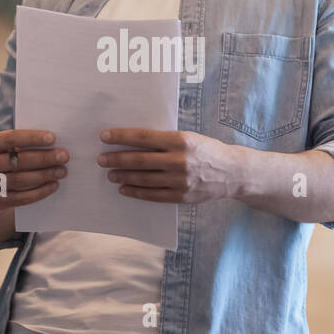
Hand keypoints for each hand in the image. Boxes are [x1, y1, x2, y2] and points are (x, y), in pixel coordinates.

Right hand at [0, 128, 67, 215]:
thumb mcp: (0, 149)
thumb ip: (19, 143)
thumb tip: (52, 143)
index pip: (11, 138)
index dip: (33, 138)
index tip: (53, 138)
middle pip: (19, 160)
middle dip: (45, 158)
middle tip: (64, 156)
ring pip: (22, 180)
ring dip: (46, 175)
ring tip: (62, 171)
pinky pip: (23, 197)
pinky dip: (41, 191)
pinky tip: (53, 185)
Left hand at [98, 128, 239, 203]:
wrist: (232, 172)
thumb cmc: (207, 150)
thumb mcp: (189, 137)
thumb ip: (164, 140)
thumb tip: (133, 139)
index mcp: (181, 140)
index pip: (144, 137)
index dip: (122, 137)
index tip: (104, 137)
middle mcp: (180, 160)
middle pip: (140, 160)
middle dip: (116, 159)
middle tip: (101, 159)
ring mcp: (180, 181)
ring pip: (144, 179)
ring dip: (123, 176)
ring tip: (109, 174)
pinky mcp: (181, 196)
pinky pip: (153, 195)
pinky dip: (136, 192)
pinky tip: (124, 188)